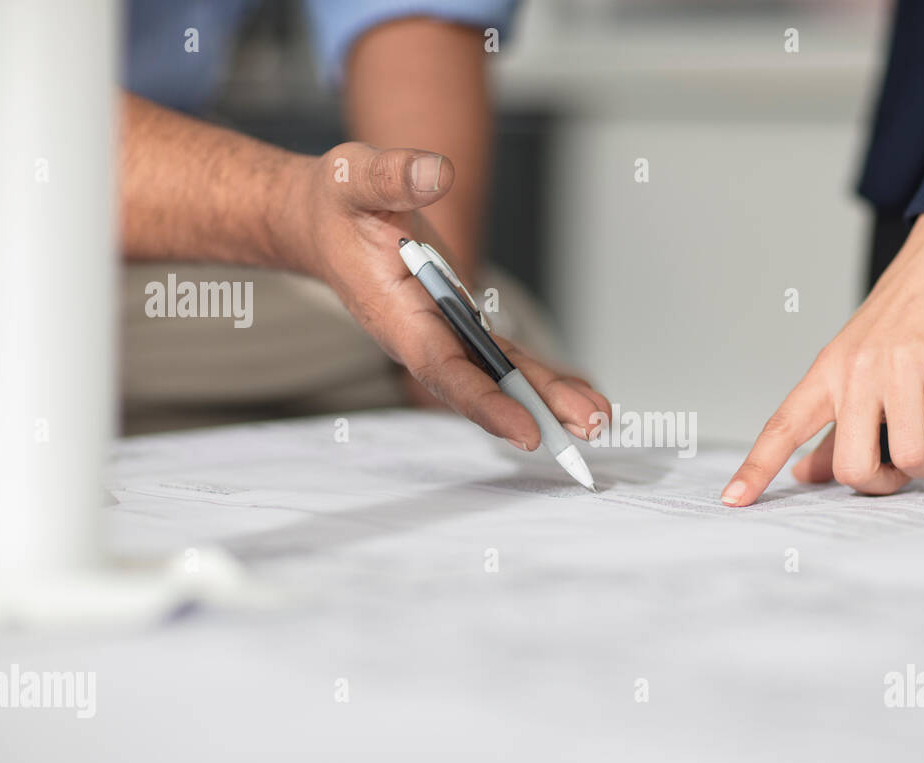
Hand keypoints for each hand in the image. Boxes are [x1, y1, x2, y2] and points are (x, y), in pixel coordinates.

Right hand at [281, 142, 608, 449]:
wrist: (323, 222)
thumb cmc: (337, 205)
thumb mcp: (356, 179)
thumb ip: (393, 176)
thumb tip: (437, 172)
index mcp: (397, 316)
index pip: (444, 368)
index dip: (484, 401)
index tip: (525, 429)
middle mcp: (424, 337)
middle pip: (484, 383)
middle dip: (538, 408)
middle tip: (590, 427)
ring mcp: (446, 335)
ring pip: (503, 375)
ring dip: (550, 398)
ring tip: (599, 418)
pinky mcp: (463, 326)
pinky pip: (506, 359)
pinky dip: (541, 378)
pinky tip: (579, 397)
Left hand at [720, 213, 923, 505]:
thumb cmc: (899, 320)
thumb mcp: (851, 367)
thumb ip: (829, 429)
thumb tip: (802, 476)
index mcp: (826, 374)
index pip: (783, 426)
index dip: (755, 467)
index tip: (732, 500)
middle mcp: (856, 370)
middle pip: (852, 464)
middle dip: (881, 484)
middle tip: (897, 471)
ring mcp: (901, 366)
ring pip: (909, 456)